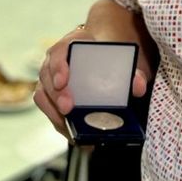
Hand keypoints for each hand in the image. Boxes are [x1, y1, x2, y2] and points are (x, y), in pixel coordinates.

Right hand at [34, 12, 154, 138]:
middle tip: (67, 109)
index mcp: (72, 44)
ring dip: (54, 113)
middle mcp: (55, 61)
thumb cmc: (110, 56)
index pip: (59, 51)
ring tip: (71, 129)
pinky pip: (49, 111)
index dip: (58, 67)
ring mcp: (50, 80)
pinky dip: (60, 124)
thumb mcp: (123, 59)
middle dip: (56, 95)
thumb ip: (133, 71)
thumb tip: (138, 87)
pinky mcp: (52, 98)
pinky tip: (75, 136)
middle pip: (46, 76)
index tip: (63, 81)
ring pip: (43, 95)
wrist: (102, 56)